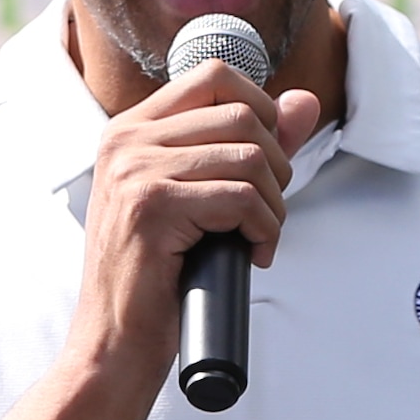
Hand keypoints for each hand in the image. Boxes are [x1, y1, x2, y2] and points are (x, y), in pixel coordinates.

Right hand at [72, 54, 324, 381]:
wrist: (114, 343)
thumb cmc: (156, 278)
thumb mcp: (201, 199)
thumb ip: (250, 145)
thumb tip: (305, 101)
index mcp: (131, 130)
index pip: (214, 76)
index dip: (260, 110)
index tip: (263, 163)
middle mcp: (127, 140)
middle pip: (242, 114)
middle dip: (275, 166)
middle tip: (264, 212)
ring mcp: (135, 170)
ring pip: (249, 156)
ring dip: (272, 205)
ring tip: (257, 237)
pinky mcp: (152, 206)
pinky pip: (241, 197)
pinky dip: (264, 229)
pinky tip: (251, 254)